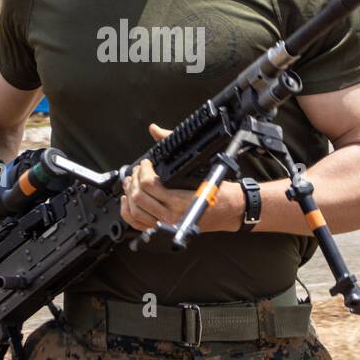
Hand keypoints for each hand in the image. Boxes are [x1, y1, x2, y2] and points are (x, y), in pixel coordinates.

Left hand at [120, 123, 241, 232]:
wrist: (231, 210)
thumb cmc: (220, 191)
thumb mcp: (201, 166)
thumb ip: (173, 145)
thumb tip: (155, 130)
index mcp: (179, 201)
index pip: (149, 184)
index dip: (143, 170)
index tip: (147, 163)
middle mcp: (171, 215)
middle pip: (138, 197)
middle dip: (134, 179)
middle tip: (138, 169)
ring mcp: (166, 224)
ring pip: (135, 211)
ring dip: (129, 193)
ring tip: (131, 181)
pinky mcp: (163, 228)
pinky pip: (138, 223)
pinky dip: (128, 211)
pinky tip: (128, 199)